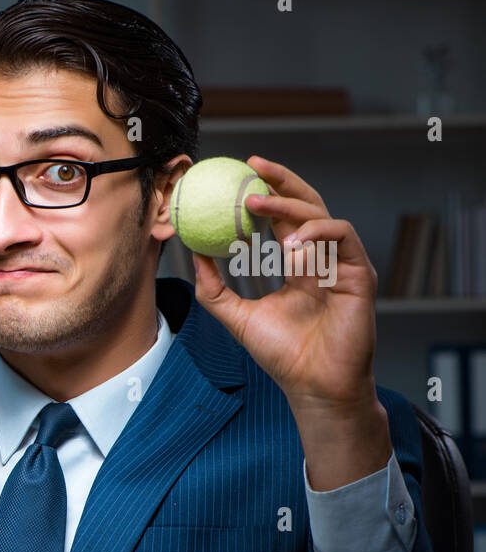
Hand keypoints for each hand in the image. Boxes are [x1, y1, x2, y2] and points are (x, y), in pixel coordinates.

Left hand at [191, 155, 390, 487]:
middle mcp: (322, 259)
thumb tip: (193, 255)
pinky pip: (343, 238)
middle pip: (307, 205)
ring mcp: (343, 264)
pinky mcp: (359, 274)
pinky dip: (316, 234)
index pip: (285, 218)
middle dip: (283, 181)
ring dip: (289, 206)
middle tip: (254, 166)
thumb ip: (215, 287)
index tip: (240, 174)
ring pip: (322, 216)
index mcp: (299, 265)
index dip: (267, 192)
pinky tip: (290, 245)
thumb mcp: (237, 316)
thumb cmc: (282, 354)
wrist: (312, 385)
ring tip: (257, 205)